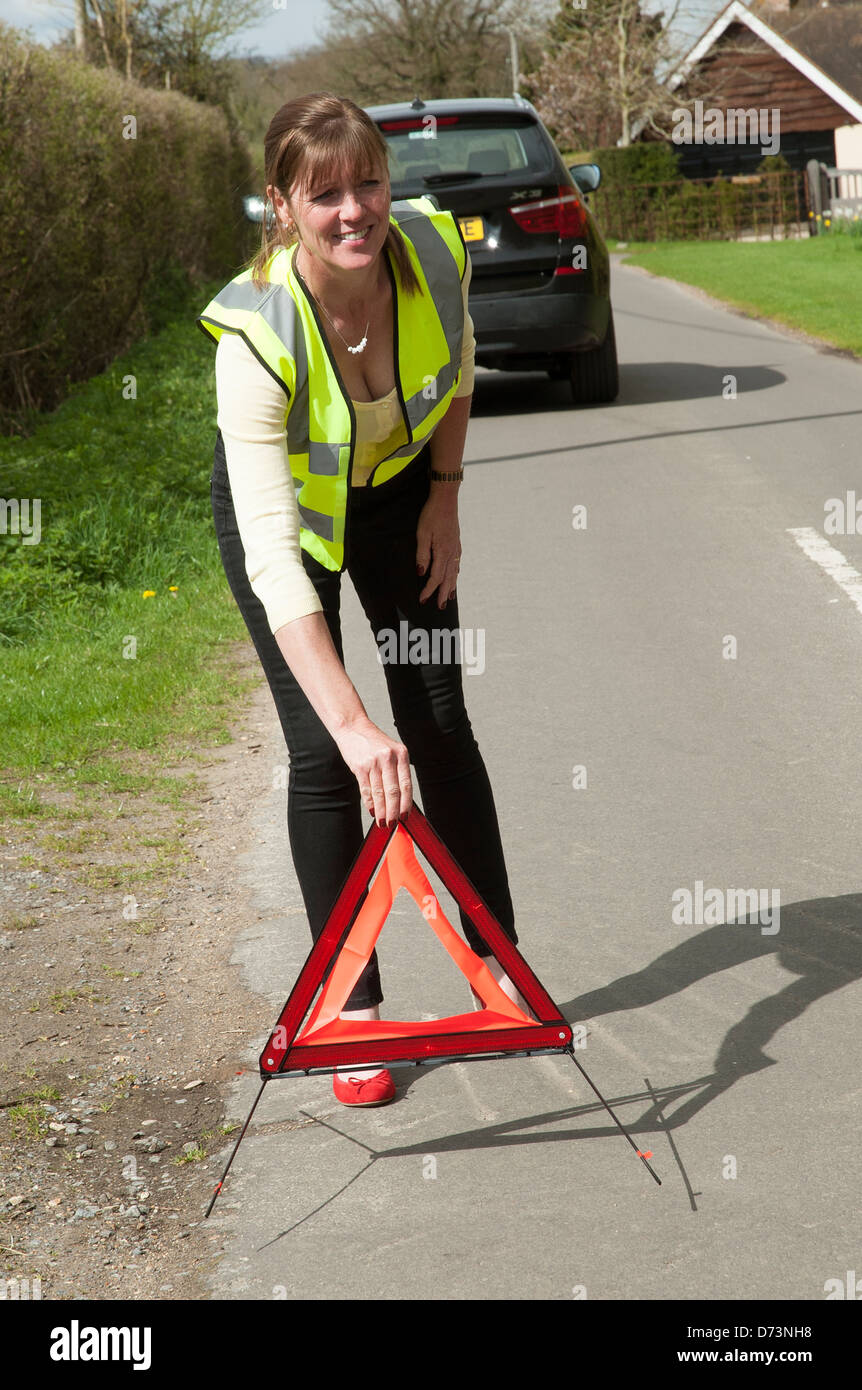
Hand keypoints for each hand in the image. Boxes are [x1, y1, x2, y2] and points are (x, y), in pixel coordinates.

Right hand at [333, 716, 413, 825]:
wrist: (354, 728)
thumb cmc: (375, 742)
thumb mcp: (392, 751)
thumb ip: (397, 771)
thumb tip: (401, 799)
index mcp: (401, 754)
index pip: (406, 784)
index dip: (406, 803)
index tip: (406, 816)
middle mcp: (388, 758)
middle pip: (393, 791)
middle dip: (394, 811)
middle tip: (393, 823)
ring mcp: (373, 762)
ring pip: (379, 793)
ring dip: (381, 811)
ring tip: (383, 821)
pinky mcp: (359, 767)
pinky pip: (366, 789)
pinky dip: (370, 803)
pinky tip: (372, 811)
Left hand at [416, 492, 460, 608]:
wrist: (446, 500)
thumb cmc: (432, 515)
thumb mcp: (422, 534)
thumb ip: (422, 554)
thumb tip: (421, 572)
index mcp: (442, 552)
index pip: (435, 577)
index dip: (429, 590)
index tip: (422, 599)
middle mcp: (451, 553)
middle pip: (447, 579)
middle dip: (443, 594)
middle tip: (440, 607)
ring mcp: (456, 549)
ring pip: (454, 573)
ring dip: (451, 587)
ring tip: (449, 598)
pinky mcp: (457, 544)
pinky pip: (457, 564)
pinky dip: (456, 575)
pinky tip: (455, 578)